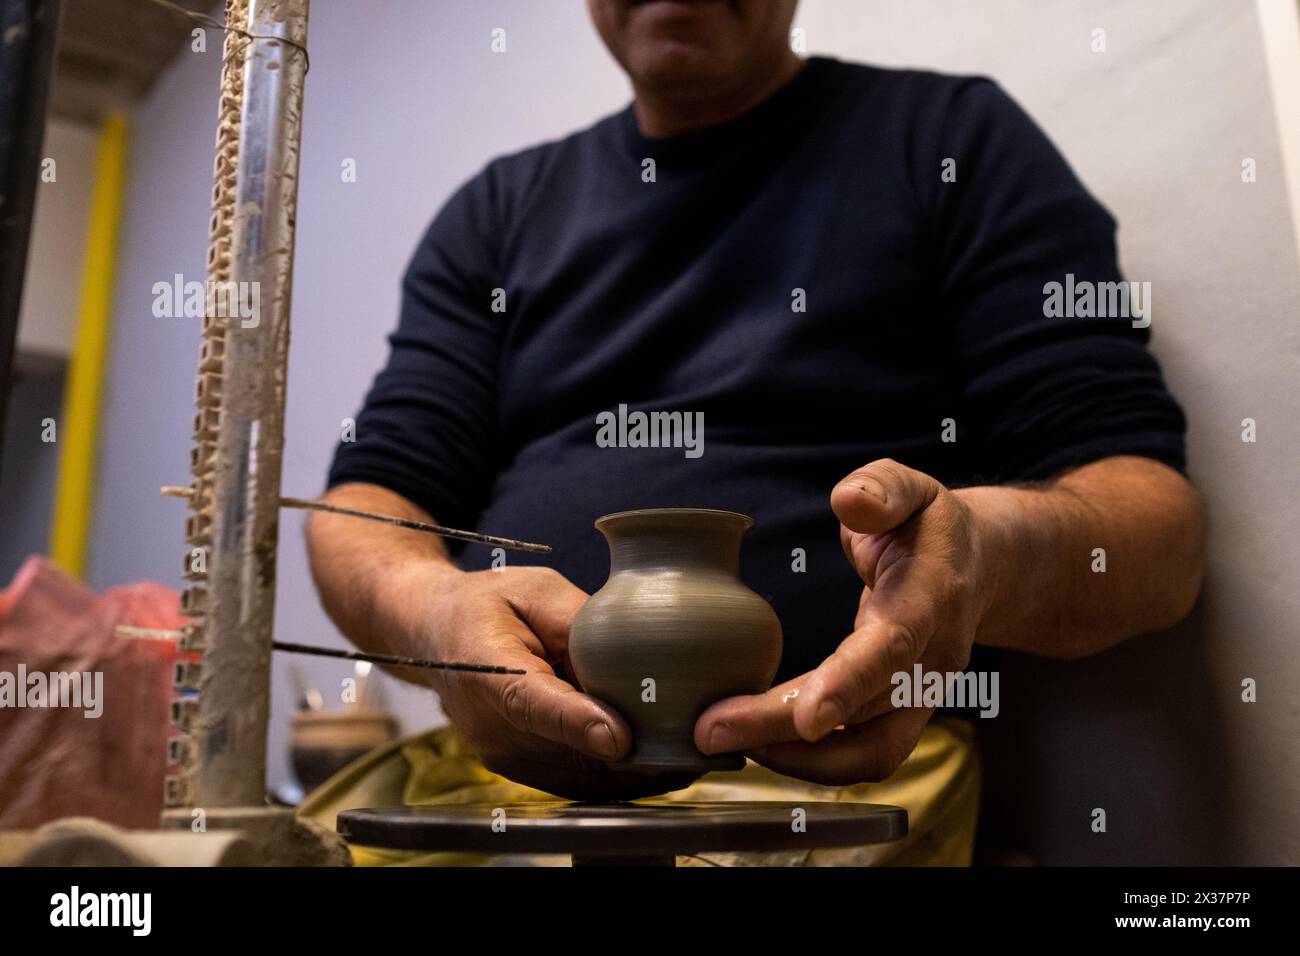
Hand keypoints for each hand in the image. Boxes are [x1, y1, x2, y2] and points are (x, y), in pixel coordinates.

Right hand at [423, 566, 700, 799]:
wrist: (435, 633)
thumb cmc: (491, 603)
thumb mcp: (535, 589)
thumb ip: (580, 621)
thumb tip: (632, 652)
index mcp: (486, 667)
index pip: (533, 703)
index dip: (576, 722)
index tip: (618, 736)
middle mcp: (491, 724)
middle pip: (566, 751)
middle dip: (632, 754)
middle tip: (696, 746)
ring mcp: (503, 754)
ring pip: (576, 777)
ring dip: (634, 773)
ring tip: (695, 758)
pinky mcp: (519, 768)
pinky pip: (573, 781)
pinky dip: (618, 776)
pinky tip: (662, 762)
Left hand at [694, 459, 989, 784]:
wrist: (980, 568)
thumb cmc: (929, 526)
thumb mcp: (913, 487)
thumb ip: (882, 488)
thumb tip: (847, 501)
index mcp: (931, 600)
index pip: (892, 648)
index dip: (849, 684)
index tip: (805, 719)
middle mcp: (932, 659)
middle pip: (866, 714)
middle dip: (786, 728)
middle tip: (711, 730)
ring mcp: (921, 696)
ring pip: (866, 751)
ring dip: (795, 758)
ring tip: (724, 738)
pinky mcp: (902, 716)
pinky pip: (861, 755)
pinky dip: (810, 760)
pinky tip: (756, 741)